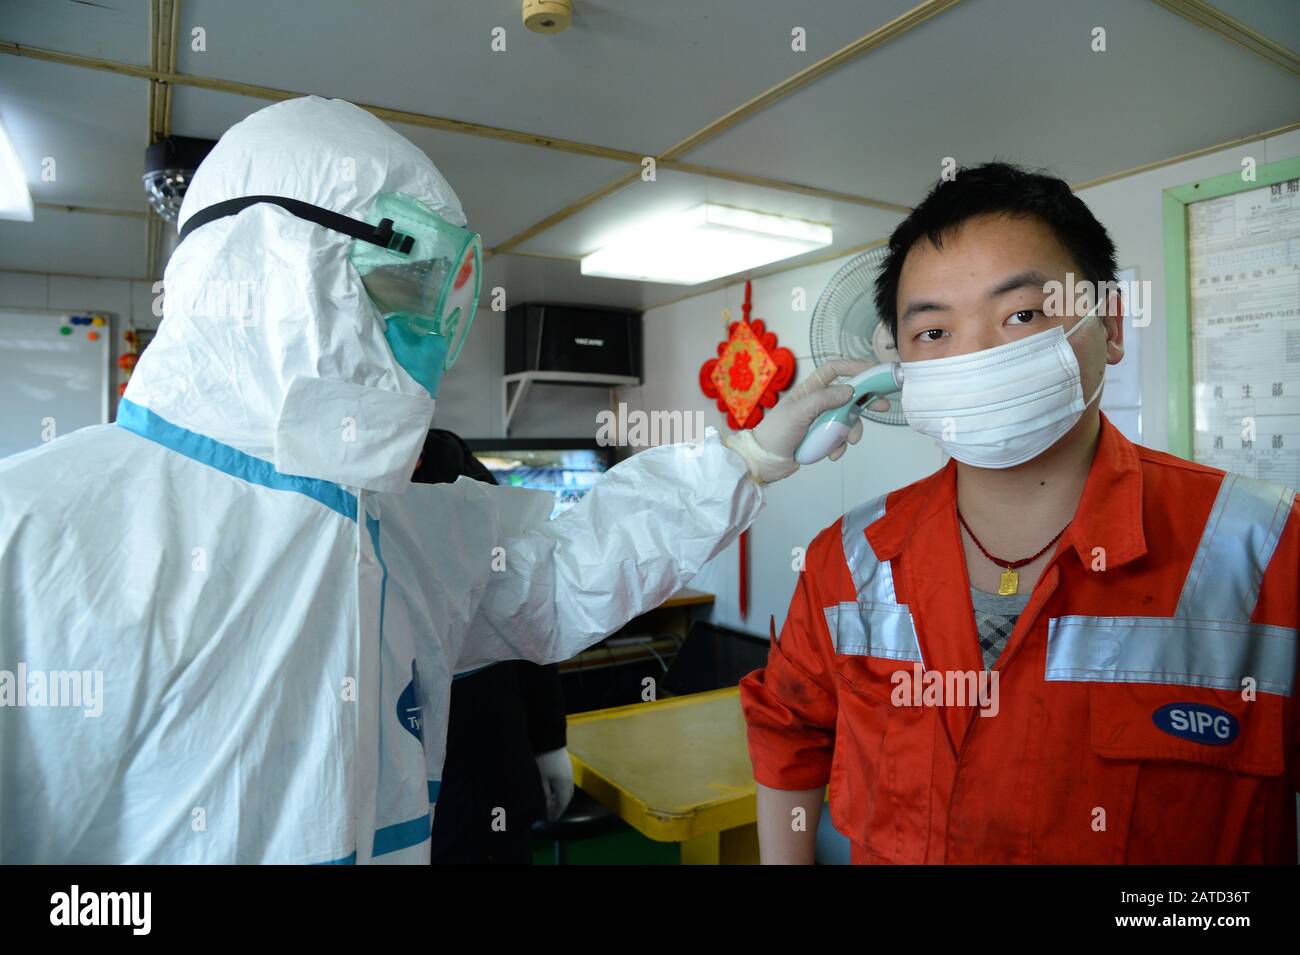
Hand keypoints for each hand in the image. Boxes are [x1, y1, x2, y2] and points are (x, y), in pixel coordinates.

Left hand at [535, 747, 574, 822]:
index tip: (550, 820)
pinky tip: (553, 791)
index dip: (556, 813)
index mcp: (563, 785)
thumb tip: (545, 805)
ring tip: (551, 804)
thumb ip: (544, 793)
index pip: (561, 804)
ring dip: (561, 799)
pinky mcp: (567, 767)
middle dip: (560, 808)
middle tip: (551, 814)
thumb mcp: (541, 778)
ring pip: (568, 791)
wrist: (550, 739)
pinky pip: (567, 784)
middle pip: (567, 798)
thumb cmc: (543, 759)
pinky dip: (562, 792)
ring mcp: (569, 773)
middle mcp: (569, 780)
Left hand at [731, 358, 872, 481]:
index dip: (852, 366)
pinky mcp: (822, 436)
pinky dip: (840, 446)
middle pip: (848, 395)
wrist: (765, 461)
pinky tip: (832, 455)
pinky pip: (840, 437)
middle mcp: (818, 402)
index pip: (834, 370)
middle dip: (865, 401)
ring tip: (848, 442)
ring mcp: (821, 420)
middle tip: (882, 407)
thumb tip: (849, 390)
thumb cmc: (776, 433)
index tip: (871, 372)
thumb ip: (823, 400)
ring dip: (851, 431)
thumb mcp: (798, 413)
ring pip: (847, 419)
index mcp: (810, 390)